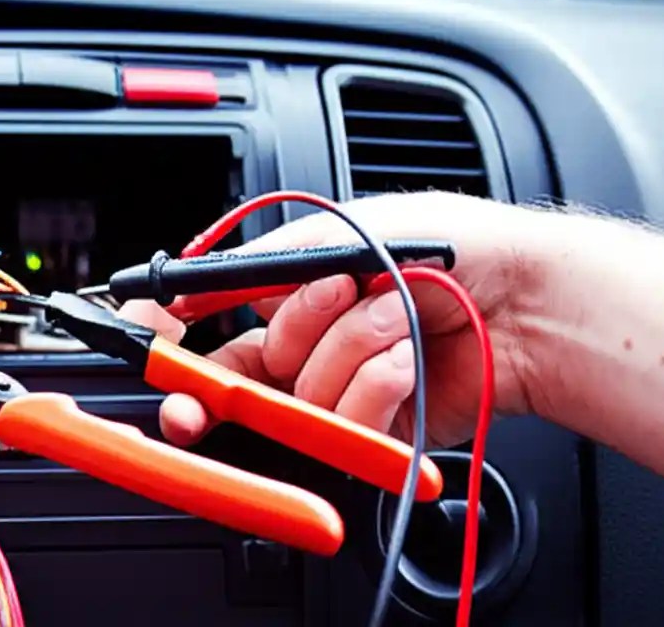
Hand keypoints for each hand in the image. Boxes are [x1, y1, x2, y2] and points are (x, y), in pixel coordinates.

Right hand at [122, 192, 556, 448]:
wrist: (521, 297)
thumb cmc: (442, 248)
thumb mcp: (330, 235)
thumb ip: (246, 268)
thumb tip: (178, 288)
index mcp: (287, 294)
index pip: (207, 326)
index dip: (170, 342)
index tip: (141, 347)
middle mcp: (307, 346)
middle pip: (235, 382)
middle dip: (216, 392)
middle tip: (194, 405)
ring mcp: (339, 389)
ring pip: (297, 396)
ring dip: (346, 349)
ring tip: (392, 318)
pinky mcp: (373, 428)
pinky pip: (344, 424)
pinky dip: (376, 385)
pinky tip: (406, 358)